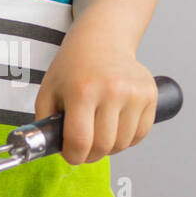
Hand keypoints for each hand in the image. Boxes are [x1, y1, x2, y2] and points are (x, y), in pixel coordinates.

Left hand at [32, 11, 158, 164]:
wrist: (102, 40)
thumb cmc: (74, 68)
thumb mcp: (48, 92)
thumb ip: (45, 124)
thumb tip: (51, 151)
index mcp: (82, 90)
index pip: (79, 141)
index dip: (73, 156)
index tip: (71, 155)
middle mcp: (111, 90)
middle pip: (103, 146)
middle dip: (90, 155)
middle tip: (83, 147)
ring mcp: (134, 93)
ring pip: (123, 144)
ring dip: (109, 147)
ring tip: (99, 132)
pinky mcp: (150, 95)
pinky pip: (140, 134)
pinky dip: (127, 138)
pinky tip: (115, 125)